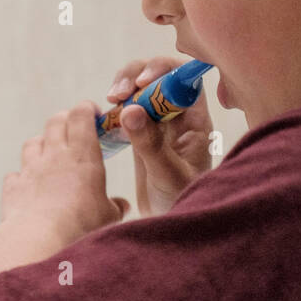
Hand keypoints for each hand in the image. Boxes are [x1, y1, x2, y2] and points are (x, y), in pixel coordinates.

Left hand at [0, 102, 131, 251]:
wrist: (40, 240)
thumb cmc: (81, 226)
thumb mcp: (108, 216)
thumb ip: (115, 206)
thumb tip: (122, 205)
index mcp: (82, 155)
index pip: (81, 115)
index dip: (87, 110)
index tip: (94, 115)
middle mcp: (54, 155)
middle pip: (55, 121)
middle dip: (65, 120)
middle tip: (74, 130)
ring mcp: (30, 170)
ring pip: (32, 143)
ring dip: (42, 144)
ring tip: (50, 155)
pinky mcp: (14, 187)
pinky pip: (15, 174)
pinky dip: (22, 177)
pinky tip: (29, 186)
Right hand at [105, 57, 215, 217]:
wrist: (170, 229)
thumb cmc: (181, 203)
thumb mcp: (168, 175)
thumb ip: (151, 144)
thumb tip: (131, 109)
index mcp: (195, 121)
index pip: (184, 79)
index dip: (163, 71)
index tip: (141, 84)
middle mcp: (177, 117)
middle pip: (158, 77)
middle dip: (136, 77)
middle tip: (117, 94)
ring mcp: (157, 125)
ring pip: (139, 91)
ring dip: (122, 88)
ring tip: (109, 102)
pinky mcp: (139, 135)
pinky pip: (125, 111)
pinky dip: (112, 109)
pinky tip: (104, 119)